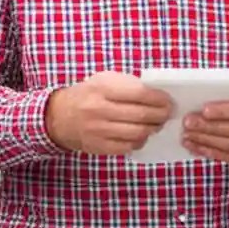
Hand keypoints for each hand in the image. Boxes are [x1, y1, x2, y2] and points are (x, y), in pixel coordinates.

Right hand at [45, 72, 173, 155]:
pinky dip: (140, 141)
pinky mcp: (98, 147)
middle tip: (168, 114)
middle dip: (161, 115)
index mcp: (102, 89)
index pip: (139, 93)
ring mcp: (98, 131)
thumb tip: (158, 95)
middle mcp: (99, 110)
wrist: (59, 116)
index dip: (159, 98)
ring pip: (137, 133)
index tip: (169, 101)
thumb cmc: (89, 94)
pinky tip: (142, 135)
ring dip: (153, 129)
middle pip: (141, 115)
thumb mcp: (105, 80)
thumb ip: (129, 84)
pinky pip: (128, 147)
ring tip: (157, 124)